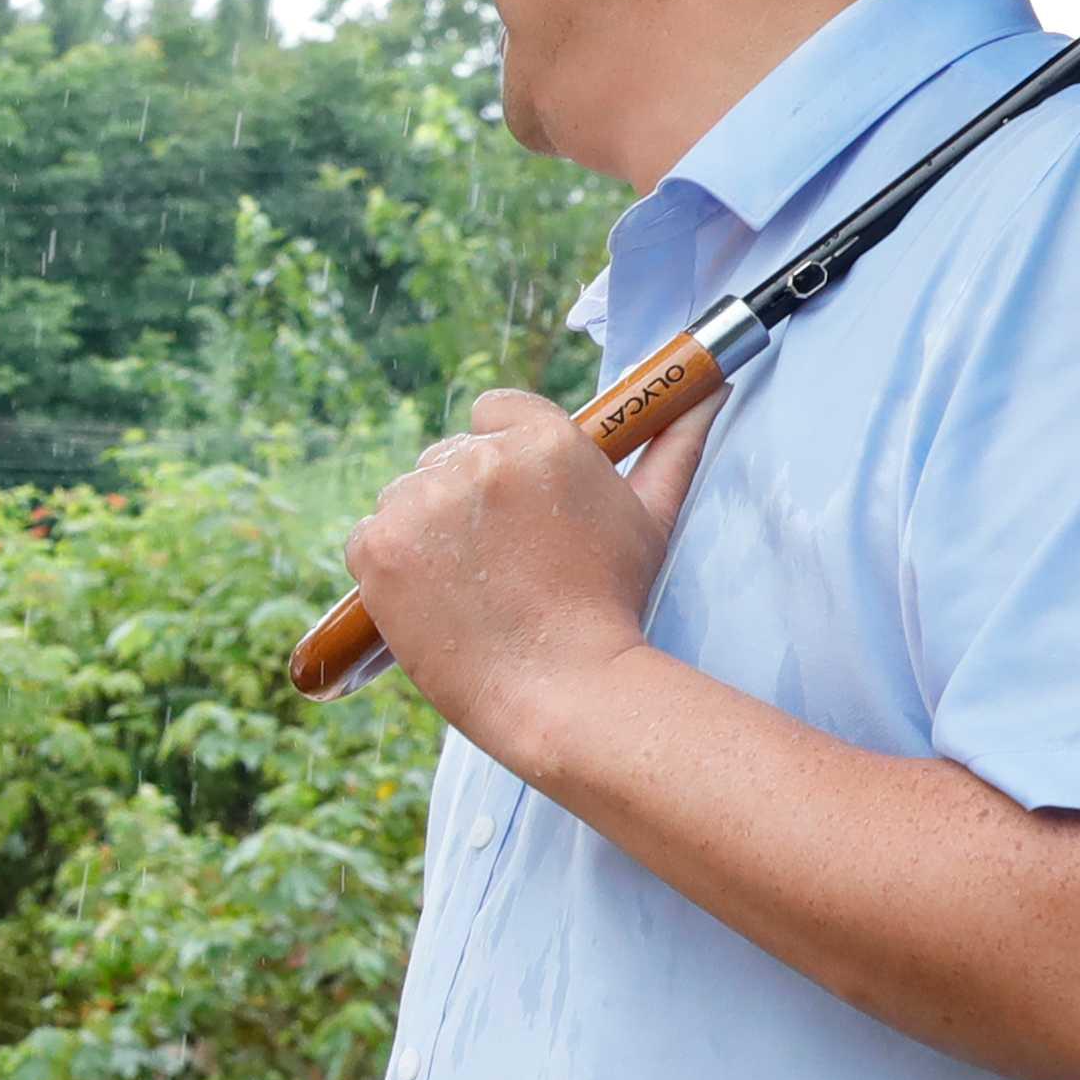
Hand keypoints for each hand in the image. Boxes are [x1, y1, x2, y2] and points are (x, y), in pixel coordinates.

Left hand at [339, 383, 716, 761]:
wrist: (563, 688)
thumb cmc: (611, 603)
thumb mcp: (650, 518)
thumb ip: (673, 447)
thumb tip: (710, 392)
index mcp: (542, 438)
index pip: (494, 409)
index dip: (502, 457)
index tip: (514, 503)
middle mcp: (477, 459)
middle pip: (448, 454)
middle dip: (466, 498)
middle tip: (502, 559)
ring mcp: (420, 502)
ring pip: (405, 495)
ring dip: (427, 531)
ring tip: (473, 584)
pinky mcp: (378, 547)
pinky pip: (368, 537)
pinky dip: (390, 566)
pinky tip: (433, 598)